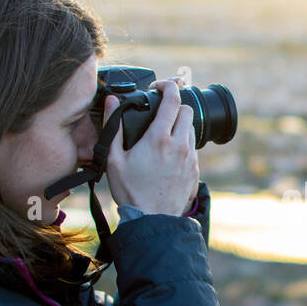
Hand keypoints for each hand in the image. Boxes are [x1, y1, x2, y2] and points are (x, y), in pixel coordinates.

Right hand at [103, 76, 199, 216]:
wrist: (152, 219)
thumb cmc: (130, 191)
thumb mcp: (113, 159)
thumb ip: (112, 126)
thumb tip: (110, 102)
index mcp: (159, 138)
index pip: (173, 99)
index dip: (168, 86)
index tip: (159, 87)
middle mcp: (179, 145)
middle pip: (187, 110)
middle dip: (175, 105)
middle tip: (160, 112)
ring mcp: (190, 158)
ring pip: (192, 128)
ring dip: (180, 125)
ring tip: (163, 134)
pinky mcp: (195, 171)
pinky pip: (193, 149)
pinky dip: (183, 144)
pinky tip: (169, 154)